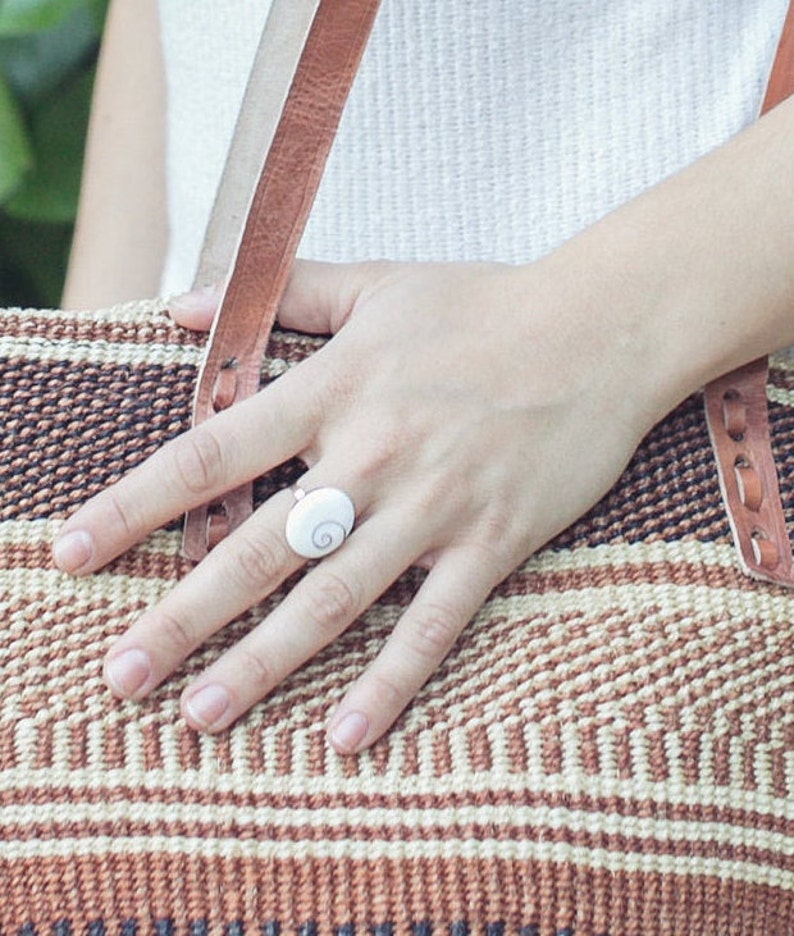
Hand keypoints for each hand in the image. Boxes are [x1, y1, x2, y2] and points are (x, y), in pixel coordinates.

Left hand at [53, 257, 654, 752]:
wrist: (599, 329)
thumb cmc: (484, 303)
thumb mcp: (377, 281)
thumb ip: (280, 291)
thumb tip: (179, 304)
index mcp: (336, 388)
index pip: (213, 454)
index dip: (135, 505)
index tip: (72, 553)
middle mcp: (374, 454)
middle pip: (260, 546)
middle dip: (184, 614)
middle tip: (121, 674)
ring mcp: (435, 505)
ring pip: (335, 598)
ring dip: (265, 662)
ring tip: (202, 716)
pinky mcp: (493, 542)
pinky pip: (435, 626)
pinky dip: (390, 682)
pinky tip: (344, 735)